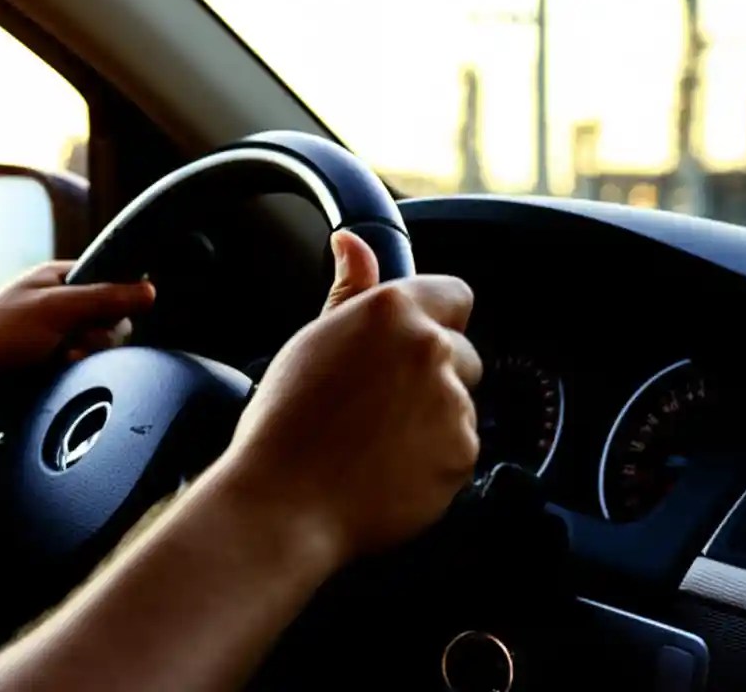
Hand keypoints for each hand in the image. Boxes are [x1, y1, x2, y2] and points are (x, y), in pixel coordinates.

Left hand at [0, 261, 154, 403]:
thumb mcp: (58, 308)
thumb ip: (106, 298)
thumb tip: (149, 291)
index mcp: (60, 279)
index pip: (112, 281)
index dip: (117, 299)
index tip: (108, 314)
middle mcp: (61, 305)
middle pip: (111, 320)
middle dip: (98, 336)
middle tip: (73, 341)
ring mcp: (56, 337)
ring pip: (98, 348)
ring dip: (84, 356)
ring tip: (59, 359)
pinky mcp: (50, 365)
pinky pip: (81, 369)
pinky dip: (72, 373)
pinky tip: (54, 373)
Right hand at [219, 230, 481, 561]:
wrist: (283, 502)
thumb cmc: (283, 424)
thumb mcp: (311, 342)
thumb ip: (349, 290)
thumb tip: (353, 243)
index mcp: (392, 312)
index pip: (454, 294)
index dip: (432, 320)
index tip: (404, 347)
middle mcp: (430, 349)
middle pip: (460, 352)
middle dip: (430, 376)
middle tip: (374, 404)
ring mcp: (452, 403)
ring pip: (459, 404)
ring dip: (430, 420)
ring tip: (372, 443)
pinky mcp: (463, 454)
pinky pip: (459, 450)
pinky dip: (433, 461)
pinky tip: (386, 470)